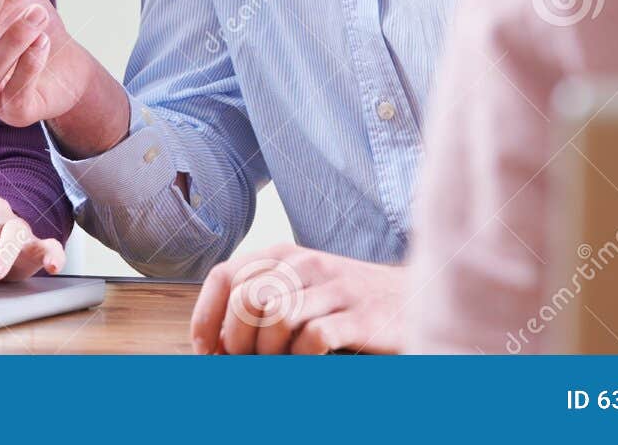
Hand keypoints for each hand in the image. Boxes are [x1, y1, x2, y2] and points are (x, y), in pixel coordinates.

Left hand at [190, 244, 405, 353]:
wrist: (411, 297)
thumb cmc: (342, 299)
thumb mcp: (295, 288)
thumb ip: (257, 302)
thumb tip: (213, 341)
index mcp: (282, 254)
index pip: (225, 276)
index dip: (206, 317)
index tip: (207, 351)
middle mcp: (305, 264)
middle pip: (246, 301)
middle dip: (238, 342)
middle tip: (249, 363)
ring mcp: (334, 288)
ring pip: (276, 318)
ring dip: (269, 353)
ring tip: (280, 362)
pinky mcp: (361, 317)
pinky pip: (313, 339)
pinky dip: (301, 359)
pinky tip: (309, 361)